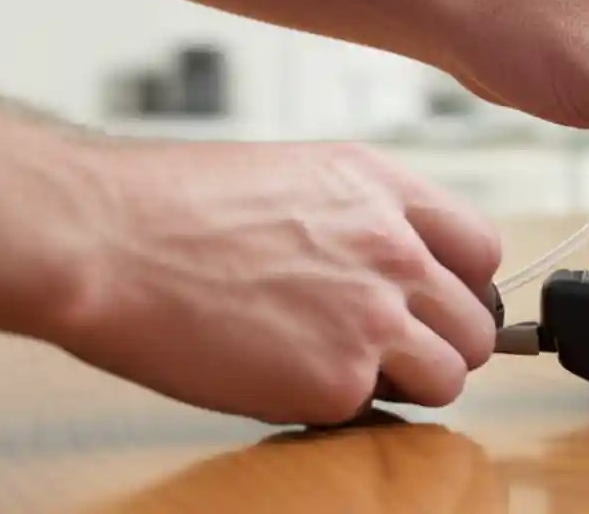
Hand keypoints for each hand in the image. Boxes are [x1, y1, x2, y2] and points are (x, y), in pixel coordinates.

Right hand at [53, 140, 500, 424]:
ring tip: (345, 370)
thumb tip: (395, 264)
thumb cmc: (173, 207)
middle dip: (441, 343)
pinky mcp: (339, 379)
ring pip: (450, 376)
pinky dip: (340, 407)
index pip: (481, 249)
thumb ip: (362, 218)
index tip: (437, 302)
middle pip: (477, 322)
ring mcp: (374, 315)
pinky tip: (286, 378)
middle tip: (393, 350)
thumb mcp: (296, 178)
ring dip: (409, 383)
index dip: (461, 285)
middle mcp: (396, 248)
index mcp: (385, 189)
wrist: (107, 239)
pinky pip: (376, 410)